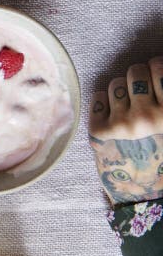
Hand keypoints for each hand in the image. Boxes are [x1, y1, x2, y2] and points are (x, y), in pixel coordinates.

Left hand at [90, 58, 162, 204]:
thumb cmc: (161, 152)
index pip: (158, 66)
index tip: (159, 80)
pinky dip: (105, 100)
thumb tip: (155, 65)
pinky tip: (115, 112)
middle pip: (136, 72)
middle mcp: (148, 117)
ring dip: (123, 89)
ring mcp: (123, 124)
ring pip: (116, 82)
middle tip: (145, 94)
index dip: (158, 70)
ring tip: (131, 105)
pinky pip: (99, 96)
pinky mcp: (101, 131)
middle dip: (140, 79)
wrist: (147, 191)